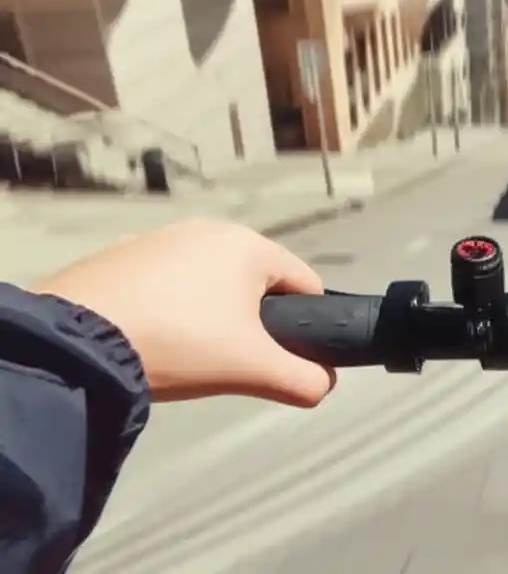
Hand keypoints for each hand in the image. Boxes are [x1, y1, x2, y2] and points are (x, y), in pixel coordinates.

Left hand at [35, 219, 335, 406]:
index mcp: (249, 246)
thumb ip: (304, 380)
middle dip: (254, 323)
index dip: (309, 325)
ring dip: (212, 317)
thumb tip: (323, 385)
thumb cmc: (180, 344)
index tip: (287, 359)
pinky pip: (168, 285)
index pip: (306, 283)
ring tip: (188, 355)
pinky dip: (171, 310)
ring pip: (210, 284)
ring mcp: (160, 240)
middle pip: (256, 284)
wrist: (77, 341)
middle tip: (232, 362)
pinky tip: (152, 340)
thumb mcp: (252, 369)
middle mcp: (208, 230)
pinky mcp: (121, 256)